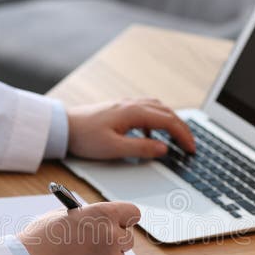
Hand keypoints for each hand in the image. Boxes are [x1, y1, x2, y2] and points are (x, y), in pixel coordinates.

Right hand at [18, 202, 139, 254]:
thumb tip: (95, 220)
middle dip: (115, 239)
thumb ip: (86, 217)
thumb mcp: (63, 215)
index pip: (132, 213)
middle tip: (98, 242)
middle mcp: (112, 237)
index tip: (118, 222)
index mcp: (103, 215)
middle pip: (128, 238)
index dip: (124, 218)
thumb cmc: (40, 240)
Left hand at [66, 98, 195, 159]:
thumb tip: (164, 149)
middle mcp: (132, 104)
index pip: (168, 121)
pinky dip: (156, 121)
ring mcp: (126, 105)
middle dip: (182, 128)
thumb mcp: (114, 148)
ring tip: (178, 138)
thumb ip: (141, 148)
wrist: (63, 126)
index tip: (192, 149)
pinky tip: (151, 135)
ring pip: (158, 109)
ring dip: (171, 122)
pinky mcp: (120, 109)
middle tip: (191, 145)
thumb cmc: (85, 137)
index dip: (183, 135)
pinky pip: (146, 110)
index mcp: (134, 113)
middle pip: (167, 112)